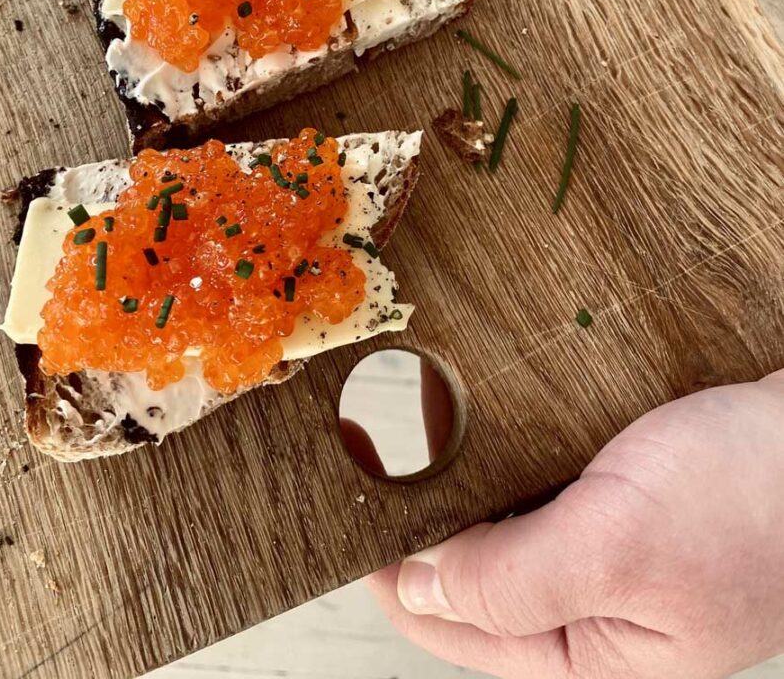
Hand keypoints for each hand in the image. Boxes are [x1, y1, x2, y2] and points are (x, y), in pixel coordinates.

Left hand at [370, 369, 783, 678]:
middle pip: (478, 580)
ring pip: (508, 531)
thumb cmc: (749, 499)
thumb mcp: (616, 546)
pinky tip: (484, 428)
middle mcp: (601, 616)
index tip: (341, 517)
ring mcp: (619, 560)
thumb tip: (418, 589)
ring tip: (412, 439)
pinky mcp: (634, 508)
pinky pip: (546, 493)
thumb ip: (511, 580)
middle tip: (371, 461)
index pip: (458, 627)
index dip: (393, 574)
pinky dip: (507, 463)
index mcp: (595, 656)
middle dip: (423, 527)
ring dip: (463, 490)